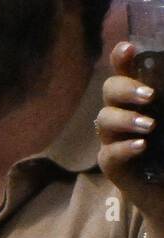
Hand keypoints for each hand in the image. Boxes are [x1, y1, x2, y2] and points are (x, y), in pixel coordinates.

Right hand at [97, 41, 163, 230]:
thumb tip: (163, 92)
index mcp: (137, 98)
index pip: (123, 72)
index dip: (120, 59)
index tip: (128, 49)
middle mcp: (121, 114)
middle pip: (108, 91)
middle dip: (125, 89)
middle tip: (149, 96)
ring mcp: (112, 139)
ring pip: (104, 120)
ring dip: (126, 119)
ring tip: (150, 126)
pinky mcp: (111, 164)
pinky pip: (110, 153)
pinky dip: (124, 148)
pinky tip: (141, 146)